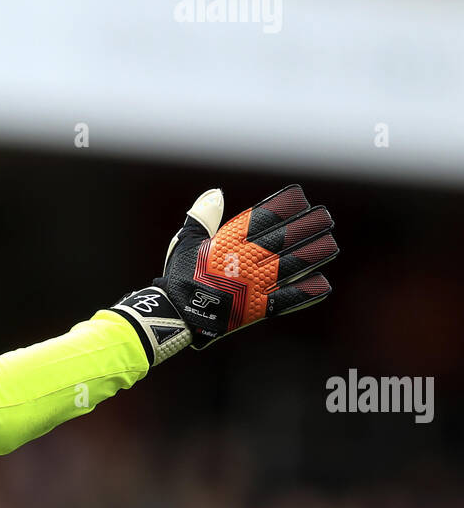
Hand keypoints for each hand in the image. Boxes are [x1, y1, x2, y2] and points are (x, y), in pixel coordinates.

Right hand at [110, 185, 337, 365]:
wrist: (176, 314)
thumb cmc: (179, 277)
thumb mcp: (186, 242)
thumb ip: (203, 217)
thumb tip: (216, 194)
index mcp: (230, 241)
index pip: (264, 217)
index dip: (285, 205)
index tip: (300, 197)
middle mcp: (248, 259)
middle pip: (285, 237)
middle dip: (307, 226)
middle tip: (325, 217)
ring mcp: (255, 284)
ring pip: (292, 264)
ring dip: (314, 254)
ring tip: (331, 245)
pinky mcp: (257, 308)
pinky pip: (288, 299)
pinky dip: (306, 292)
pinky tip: (323, 284)